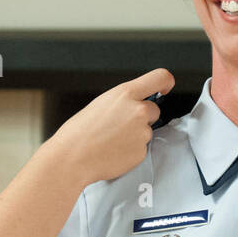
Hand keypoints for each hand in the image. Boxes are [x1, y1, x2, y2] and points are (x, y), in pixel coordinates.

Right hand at [54, 68, 173, 182]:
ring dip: (135, 135)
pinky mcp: (141, 151)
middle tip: (120, 126)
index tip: (165, 88)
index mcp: (126, 93)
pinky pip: (141, 148)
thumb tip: (136, 103)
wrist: (72, 158)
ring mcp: (142, 132)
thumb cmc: (79, 132)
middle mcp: (139, 110)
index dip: (165, 82)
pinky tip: (113, 151)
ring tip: (111, 140)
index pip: (160, 78)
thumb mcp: (102, 103)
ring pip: (147, 131)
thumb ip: (124, 101)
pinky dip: (131, 150)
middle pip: (154, 110)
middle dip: (143, 117)